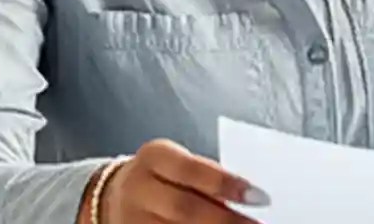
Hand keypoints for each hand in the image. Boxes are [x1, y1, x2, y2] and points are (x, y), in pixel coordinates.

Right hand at [99, 139, 270, 223]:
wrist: (113, 195)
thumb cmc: (164, 176)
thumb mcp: (179, 164)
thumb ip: (207, 178)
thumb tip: (250, 199)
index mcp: (155, 156)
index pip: (192, 169)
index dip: (226, 184)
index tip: (260, 197)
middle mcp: (139, 188)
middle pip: (184, 208)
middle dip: (225, 220)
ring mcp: (131, 219)